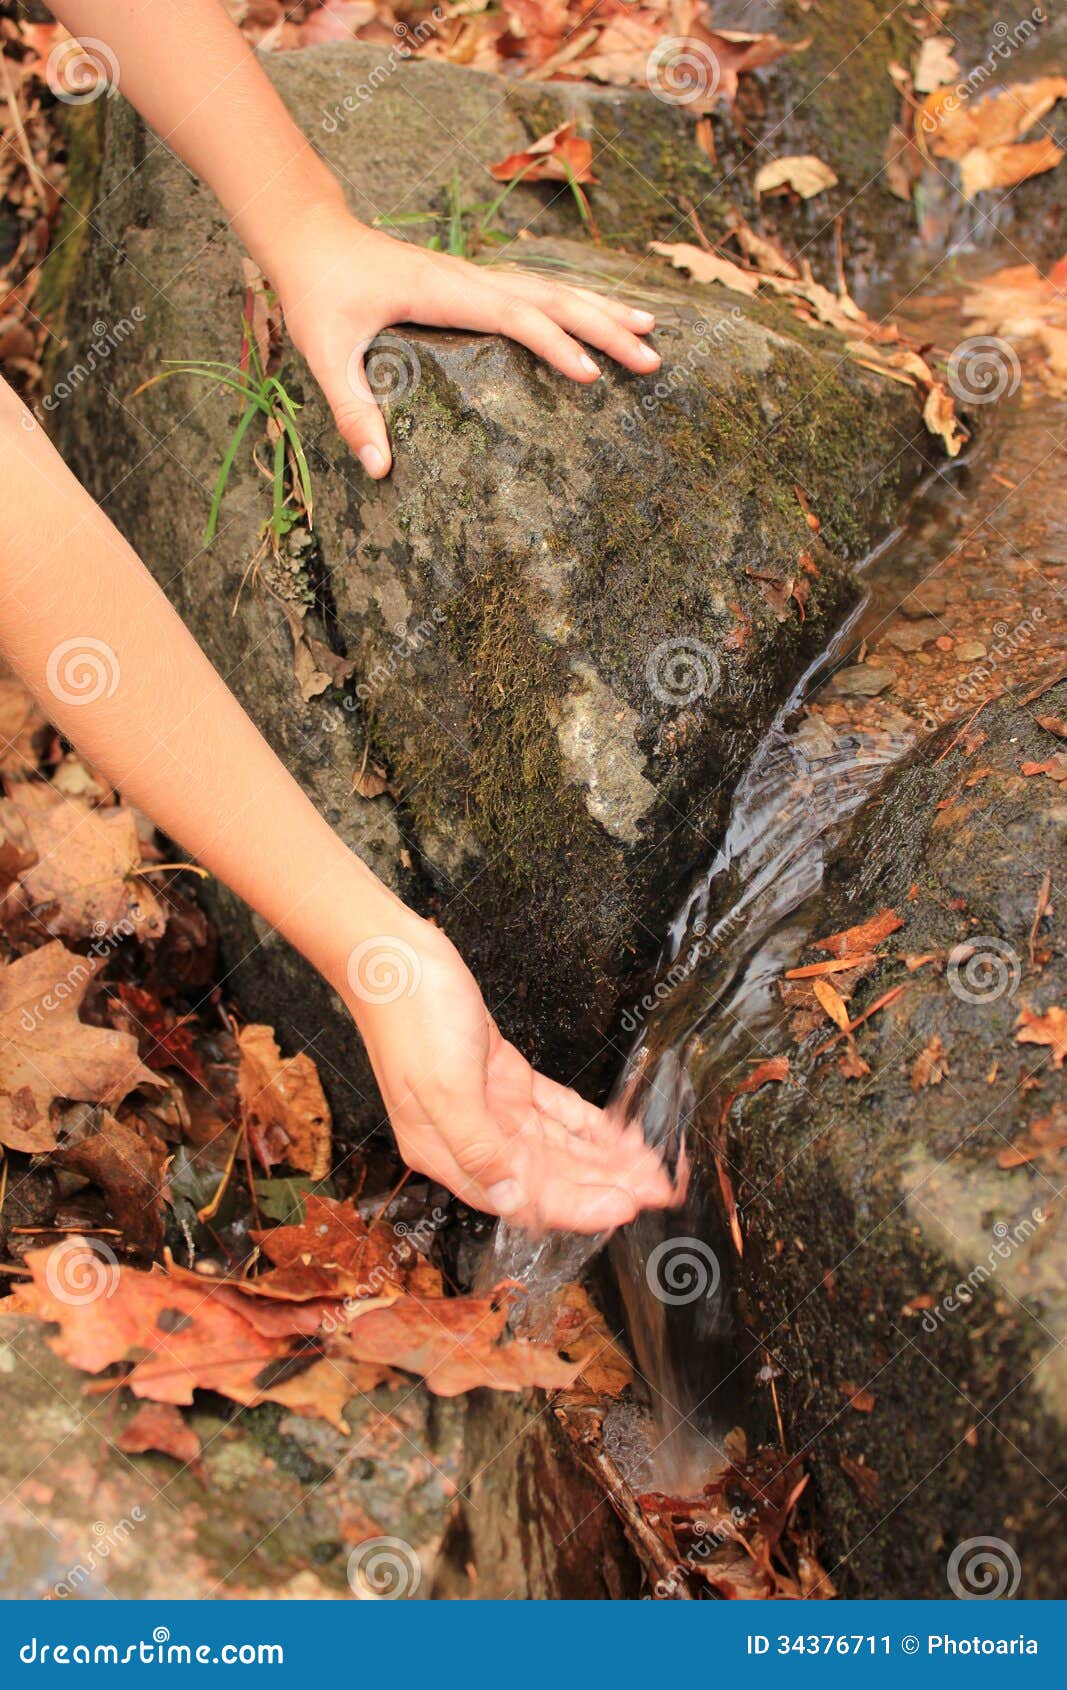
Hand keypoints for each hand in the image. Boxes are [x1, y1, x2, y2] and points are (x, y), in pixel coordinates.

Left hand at [271, 205, 659, 477]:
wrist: (311, 236)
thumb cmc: (318, 294)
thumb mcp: (325, 354)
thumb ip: (351, 411)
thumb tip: (378, 468)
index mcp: (442, 291)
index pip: (513, 315)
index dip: (554, 343)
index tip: (591, 375)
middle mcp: (470, 277)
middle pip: (552, 298)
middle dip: (604, 327)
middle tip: (651, 357)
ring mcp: (477, 275)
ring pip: (552, 289)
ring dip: (602, 311)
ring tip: (651, 331)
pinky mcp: (476, 282)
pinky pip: (537, 291)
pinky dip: (576, 304)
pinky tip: (604, 316)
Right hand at [342, 911, 676, 1233]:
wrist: (394, 958)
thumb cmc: (409, 1018)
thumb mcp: (443, 1088)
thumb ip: (477, 1146)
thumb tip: (509, 1197)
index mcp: (447, 1151)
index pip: (523, 1196)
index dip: (576, 1205)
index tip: (623, 1206)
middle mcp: (471, 1137)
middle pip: (548, 1176)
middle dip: (603, 1184)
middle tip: (654, 1190)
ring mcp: (489, 1107)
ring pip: (557, 1145)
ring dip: (602, 1158)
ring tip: (647, 1168)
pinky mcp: (504, 1077)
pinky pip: (553, 1110)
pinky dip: (585, 1123)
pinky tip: (617, 1135)